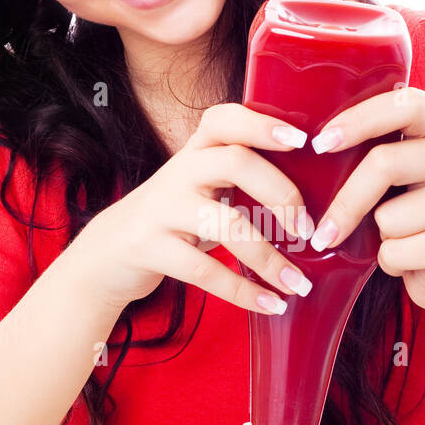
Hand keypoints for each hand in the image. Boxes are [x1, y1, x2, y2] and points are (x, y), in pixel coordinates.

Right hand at [73, 104, 316, 317]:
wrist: (106, 255)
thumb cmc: (172, 218)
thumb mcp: (198, 187)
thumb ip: (239, 177)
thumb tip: (318, 190)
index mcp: (195, 151)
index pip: (224, 119)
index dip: (262, 124)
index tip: (301, 141)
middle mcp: (178, 172)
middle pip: (235, 162)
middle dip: (280, 193)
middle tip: (308, 229)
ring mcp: (162, 209)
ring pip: (224, 223)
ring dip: (269, 257)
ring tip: (299, 283)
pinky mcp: (150, 249)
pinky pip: (205, 270)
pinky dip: (244, 291)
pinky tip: (271, 305)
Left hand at [307, 86, 424, 317]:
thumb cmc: (411, 216)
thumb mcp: (398, 175)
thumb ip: (374, 151)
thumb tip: (308, 145)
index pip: (405, 104)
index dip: (359, 119)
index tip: (321, 144)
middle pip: (385, 163)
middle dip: (346, 201)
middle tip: (321, 230)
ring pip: (388, 217)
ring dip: (378, 237)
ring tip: (399, 239)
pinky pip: (396, 251)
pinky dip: (390, 262)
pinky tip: (409, 260)